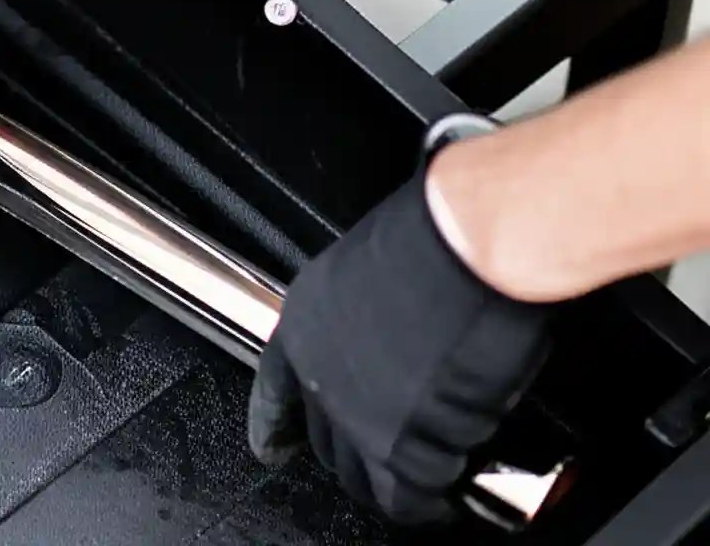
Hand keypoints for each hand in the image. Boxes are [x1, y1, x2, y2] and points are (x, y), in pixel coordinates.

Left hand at [247, 167, 551, 523]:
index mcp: (303, 327)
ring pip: (368, 479)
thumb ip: (368, 318)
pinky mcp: (398, 445)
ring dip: (400, 481)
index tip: (272, 449)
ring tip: (431, 475)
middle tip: (395, 453)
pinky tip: (446, 496)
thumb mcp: (370, 269)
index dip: (274, 426)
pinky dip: (431, 500)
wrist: (463, 250)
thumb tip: (392, 341)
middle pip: (327, 445)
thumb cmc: (431, 236)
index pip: (275, 394)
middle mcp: (319, 378)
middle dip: (357, 456)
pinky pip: (411, 494)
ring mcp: (355, 417)